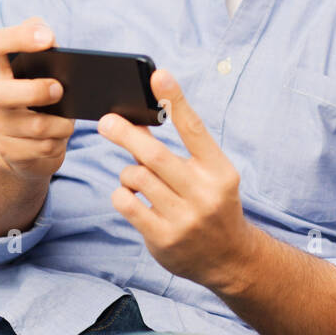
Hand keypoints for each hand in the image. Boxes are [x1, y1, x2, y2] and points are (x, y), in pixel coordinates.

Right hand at [0, 16, 74, 186]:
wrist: (27, 147)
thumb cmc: (43, 100)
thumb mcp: (47, 74)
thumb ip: (50, 51)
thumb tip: (57, 42)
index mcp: (6, 69)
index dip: (19, 37)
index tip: (48, 38)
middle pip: (0, 92)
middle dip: (34, 91)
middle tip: (59, 90)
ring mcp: (0, 125)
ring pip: (34, 126)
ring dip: (61, 124)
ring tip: (68, 121)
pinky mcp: (10, 151)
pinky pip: (43, 148)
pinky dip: (59, 142)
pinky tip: (59, 139)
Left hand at [98, 69, 255, 290]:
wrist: (228, 258)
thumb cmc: (213, 205)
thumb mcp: (207, 175)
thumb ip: (177, 151)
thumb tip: (138, 121)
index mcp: (219, 171)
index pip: (194, 129)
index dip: (175, 100)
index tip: (158, 76)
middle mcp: (204, 193)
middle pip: (155, 155)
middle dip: (127, 134)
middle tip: (106, 121)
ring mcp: (184, 218)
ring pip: (137, 178)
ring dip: (128, 173)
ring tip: (134, 177)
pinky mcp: (163, 238)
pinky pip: (127, 204)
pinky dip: (122, 194)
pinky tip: (130, 195)